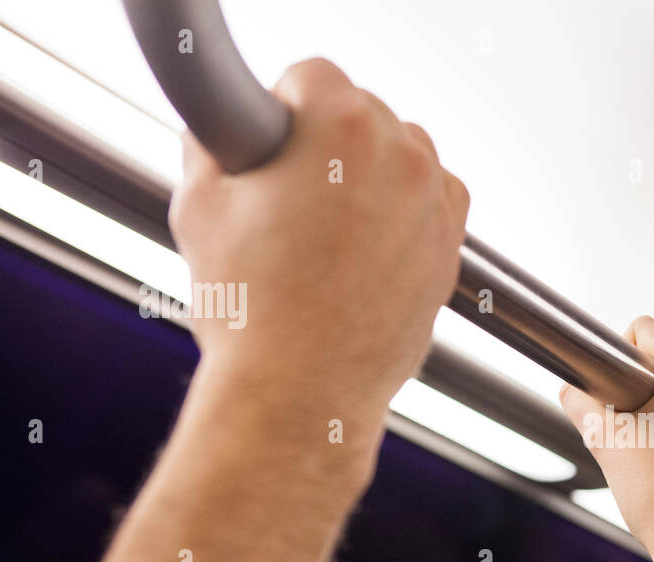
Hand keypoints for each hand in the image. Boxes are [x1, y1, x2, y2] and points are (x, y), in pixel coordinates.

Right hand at [170, 58, 468, 456]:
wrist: (303, 392)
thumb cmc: (253, 310)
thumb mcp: (200, 204)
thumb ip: (213, 141)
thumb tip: (227, 129)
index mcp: (342, 128)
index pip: (312, 77)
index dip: (279, 114)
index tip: (269, 151)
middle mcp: (403, 156)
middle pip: (363, 114)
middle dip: (327, 145)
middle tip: (291, 201)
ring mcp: (436, 203)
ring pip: (402, 156)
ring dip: (370, 176)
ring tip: (328, 232)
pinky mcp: (452, 247)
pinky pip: (431, 203)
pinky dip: (404, 214)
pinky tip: (363, 251)